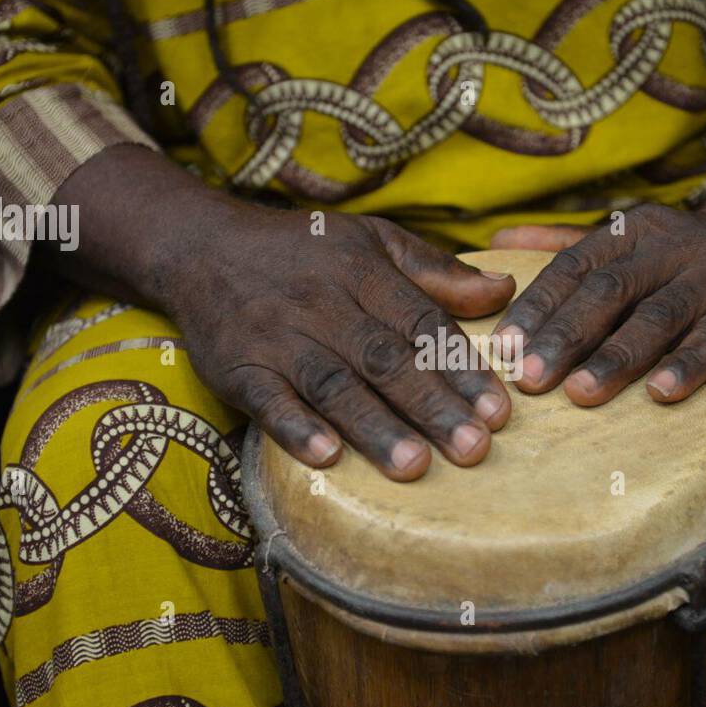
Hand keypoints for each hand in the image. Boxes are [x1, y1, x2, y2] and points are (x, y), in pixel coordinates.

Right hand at [51, 147, 514, 480]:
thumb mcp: (370, 241)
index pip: (422, 324)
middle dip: (431, 406)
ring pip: (333, 385)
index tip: (499, 410)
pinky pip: (268, 400)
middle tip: (475, 449)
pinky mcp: (236, 368)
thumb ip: (436, 271)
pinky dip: (296, 428)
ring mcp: (277, 338)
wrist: (200, 246)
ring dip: (375, 427)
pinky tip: (326, 457)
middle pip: (384, 361)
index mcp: (362, 273)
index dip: (461, 368)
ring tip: (415, 465)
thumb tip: (505, 289)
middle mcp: (323, 305)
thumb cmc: (301, 250)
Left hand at [489, 155, 705, 405]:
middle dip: (566, 336)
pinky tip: (662, 393)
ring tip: (580, 394)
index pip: (576, 265)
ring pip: (660, 315)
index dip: (538, 306)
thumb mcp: (640, 243)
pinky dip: (690, 363)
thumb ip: (572, 246)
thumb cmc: (701, 264)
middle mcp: (675, 244)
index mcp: (636, 230)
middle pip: (611, 290)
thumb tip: (497, 238)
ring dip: (618, 357)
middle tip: (528, 379)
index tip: (502, 348)